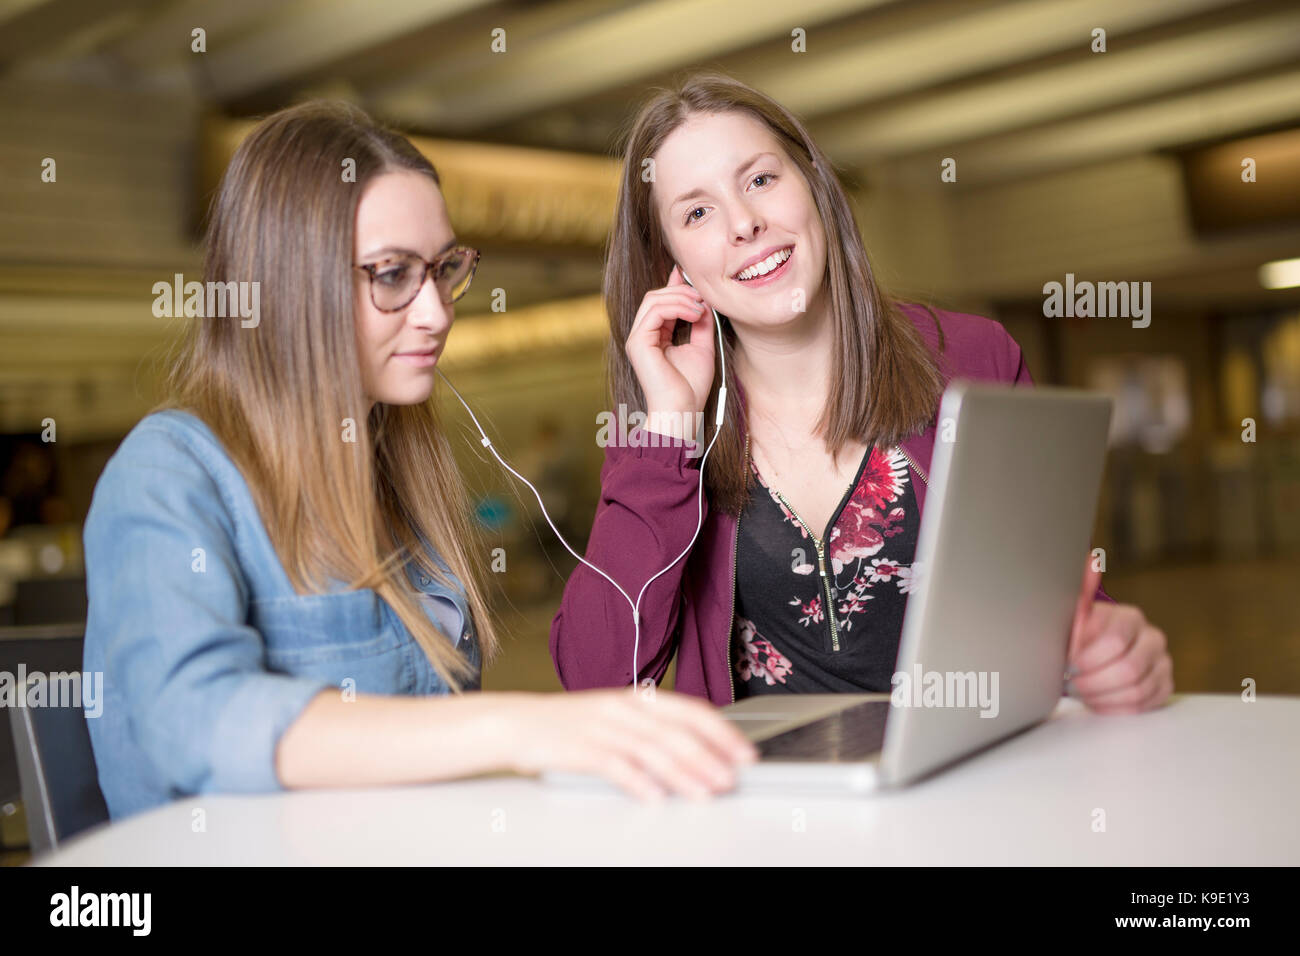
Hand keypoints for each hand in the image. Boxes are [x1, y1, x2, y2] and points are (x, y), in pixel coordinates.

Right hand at [504, 687, 757, 800]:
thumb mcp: (615, 719)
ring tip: (705, 792)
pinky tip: (654, 797)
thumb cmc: (570, 726)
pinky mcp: (578, 747)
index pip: (690, 710)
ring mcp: (600, 727)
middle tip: (732, 778)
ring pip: (651, 749)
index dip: (721, 731)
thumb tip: (700, 752)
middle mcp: (622, 709)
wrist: (516, 723)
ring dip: (683, 773)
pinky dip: (637, 782)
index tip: (745, 752)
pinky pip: (613, 765)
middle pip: (675, 732)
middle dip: (709, 757)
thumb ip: (652, 731)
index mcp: (636, 699)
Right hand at [624, 265, 716, 430]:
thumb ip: (700, 324)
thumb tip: (703, 302)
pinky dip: (676, 307)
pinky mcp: (638, 343)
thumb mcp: (701, 348)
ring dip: (680, 297)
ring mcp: (637, 339)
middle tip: (703, 296)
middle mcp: (641, 336)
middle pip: (655, 296)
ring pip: (653, 299)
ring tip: (701, 307)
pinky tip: (695, 314)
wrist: (682, 411)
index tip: (691, 275)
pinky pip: (654, 311)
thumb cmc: (690, 387)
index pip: (660, 303)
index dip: (674, 285)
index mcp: (653, 337)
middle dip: (681, 290)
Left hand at [1066, 561, 1172, 713]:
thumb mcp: (1073, 614)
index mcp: (1131, 618)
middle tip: (1069, 683)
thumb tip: (1092, 560)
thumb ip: (1081, 591)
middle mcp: (1153, 638)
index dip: (1087, 657)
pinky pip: (1143, 705)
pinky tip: (1096, 700)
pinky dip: (1114, 706)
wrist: (1090, 654)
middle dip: (1093, 680)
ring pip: (1136, 690)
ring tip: (1079, 691)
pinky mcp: (1163, 686)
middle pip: (1129, 669)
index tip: (1065, 663)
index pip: (1116, 640)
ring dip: (1101, 696)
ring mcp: (1162, 663)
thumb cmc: (1078, 635)